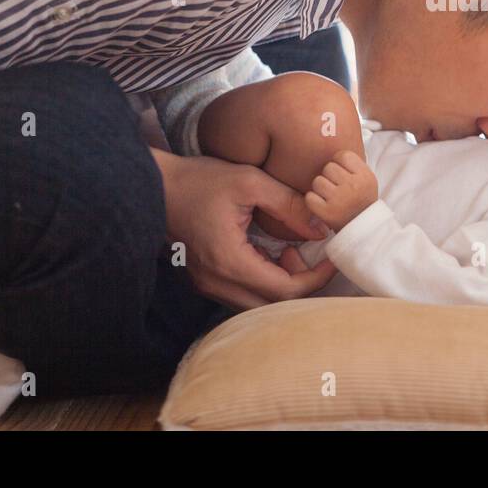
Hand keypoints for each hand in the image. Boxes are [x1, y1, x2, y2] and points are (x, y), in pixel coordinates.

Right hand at [154, 148, 337, 309]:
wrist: (156, 186)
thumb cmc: (201, 180)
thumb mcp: (250, 182)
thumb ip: (289, 205)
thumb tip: (320, 229)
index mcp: (230, 262)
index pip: (285, 290)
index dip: (315, 278)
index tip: (331, 258)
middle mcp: (218, 282)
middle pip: (273, 307)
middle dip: (301, 284)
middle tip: (312, 255)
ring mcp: (208, 285)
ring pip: (258, 305)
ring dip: (283, 284)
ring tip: (290, 250)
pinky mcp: (205, 280)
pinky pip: (243, 295)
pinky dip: (265, 282)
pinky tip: (271, 254)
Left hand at [305, 151, 378, 230]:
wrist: (362, 228)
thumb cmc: (360, 199)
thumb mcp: (366, 178)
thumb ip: (352, 162)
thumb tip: (330, 134)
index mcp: (365, 175)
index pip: (342, 155)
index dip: (338, 163)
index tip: (341, 173)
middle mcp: (354, 186)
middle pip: (328, 167)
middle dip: (328, 176)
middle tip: (335, 187)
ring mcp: (340, 200)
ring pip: (317, 181)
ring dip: (320, 188)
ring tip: (329, 196)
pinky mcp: (327, 213)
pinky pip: (309, 197)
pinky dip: (312, 201)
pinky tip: (322, 205)